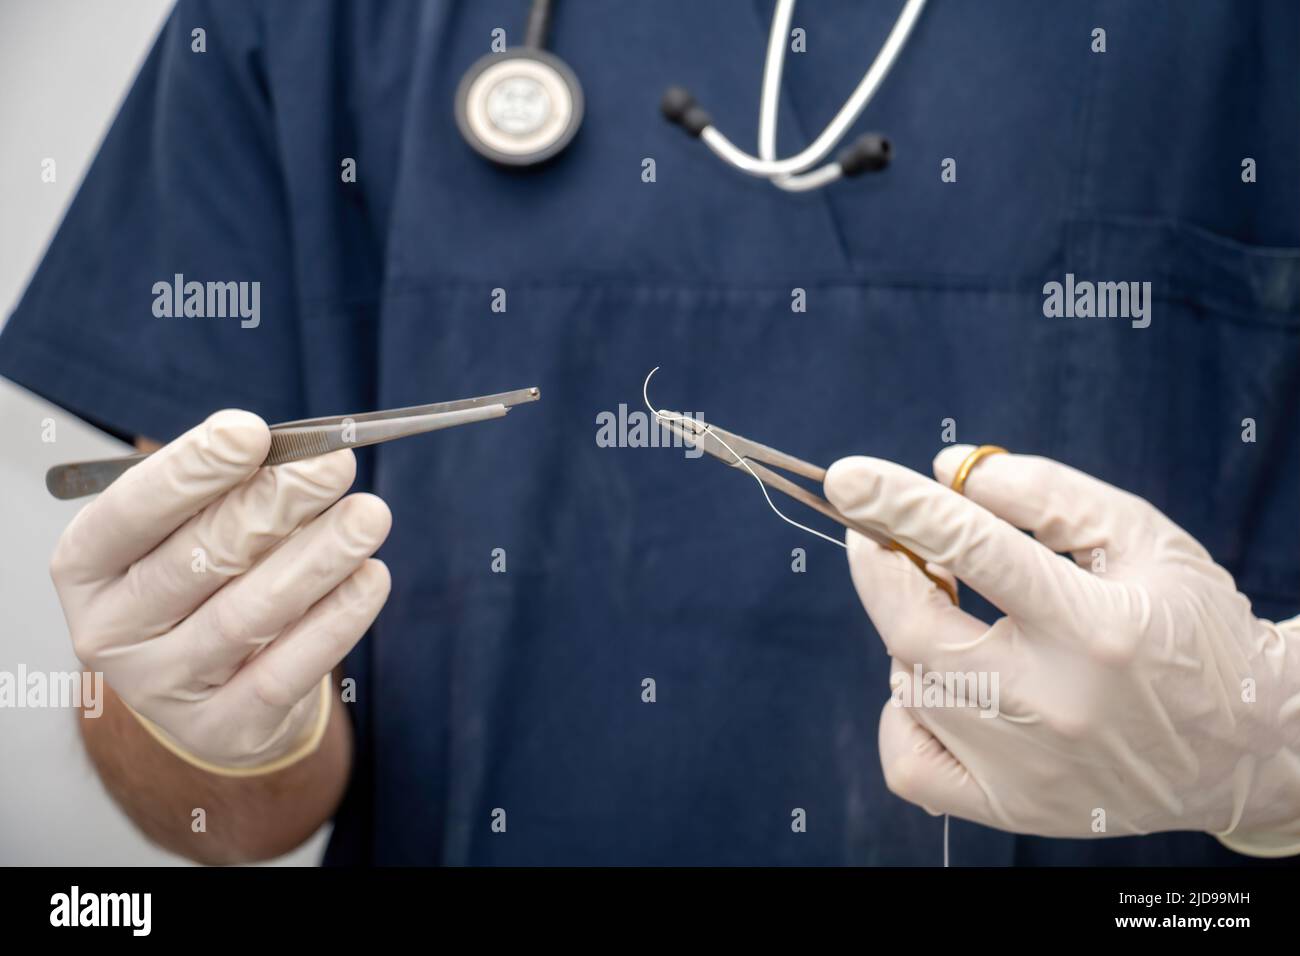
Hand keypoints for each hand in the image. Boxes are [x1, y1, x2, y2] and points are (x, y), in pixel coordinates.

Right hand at [51, 410, 391, 772]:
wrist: (214, 692)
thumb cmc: (205, 584)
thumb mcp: (197, 530)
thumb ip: (232, 490)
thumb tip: (299, 454)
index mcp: (86, 567)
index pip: (129, 513)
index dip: (190, 470)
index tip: (250, 432)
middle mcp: (110, 632)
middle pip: (198, 559)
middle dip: (276, 505)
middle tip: (336, 467)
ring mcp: (161, 689)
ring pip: (248, 615)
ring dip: (318, 558)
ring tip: (369, 517)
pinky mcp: (222, 730)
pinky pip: (287, 670)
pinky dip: (336, 619)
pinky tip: (371, 577)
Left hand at [824, 446, 1299, 856]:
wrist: (1246, 748)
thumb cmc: (1190, 629)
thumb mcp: (1140, 538)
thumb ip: (1045, 494)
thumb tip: (945, 470)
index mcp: (1096, 629)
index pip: (975, 550)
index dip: (902, 506)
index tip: (848, 477)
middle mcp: (1054, 706)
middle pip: (914, 630)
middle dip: (880, 567)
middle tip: (879, 532)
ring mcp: (1025, 768)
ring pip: (910, 684)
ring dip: (910, 633)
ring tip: (958, 614)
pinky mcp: (1010, 808)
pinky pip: (906, 761)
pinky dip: (904, 712)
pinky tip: (944, 687)